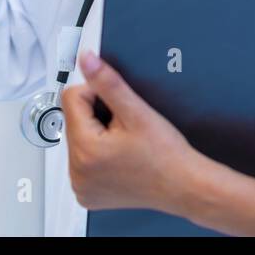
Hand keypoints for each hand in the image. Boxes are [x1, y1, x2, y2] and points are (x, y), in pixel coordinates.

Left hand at [63, 50, 199, 213]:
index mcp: (85, 150)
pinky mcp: (87, 193)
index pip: (71, 98)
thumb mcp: (136, 112)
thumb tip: (87, 60)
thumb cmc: (166, 156)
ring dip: (96, 135)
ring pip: (77, 139)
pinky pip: (81, 162)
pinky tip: (118, 158)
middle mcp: (78, 172)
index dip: (96, 94)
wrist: (183, 186)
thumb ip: (108, 82)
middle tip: (125, 128)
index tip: (118, 107)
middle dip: (96, 117)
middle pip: (73, 120)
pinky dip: (96, 156)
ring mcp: (81, 186)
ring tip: (124, 145)